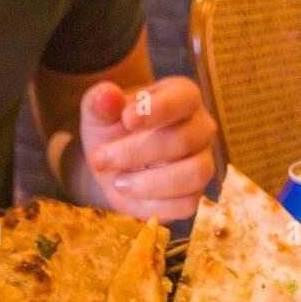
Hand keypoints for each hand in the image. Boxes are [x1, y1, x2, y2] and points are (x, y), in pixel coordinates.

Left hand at [79, 77, 216, 221]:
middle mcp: (201, 128)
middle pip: (183, 141)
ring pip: (194, 175)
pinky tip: (131, 194)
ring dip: (149, 182)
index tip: (127, 119)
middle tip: (100, 158)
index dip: (157, 110)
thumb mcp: (98, 111)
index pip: (183, 98)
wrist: (113, 163)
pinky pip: (187, 205)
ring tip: (117, 181)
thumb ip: (100, 102)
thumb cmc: (111, 128)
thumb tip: (108, 96)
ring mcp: (202, 163)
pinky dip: (155, 204)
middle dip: (136, 153)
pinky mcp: (195, 195)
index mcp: (183, 96)